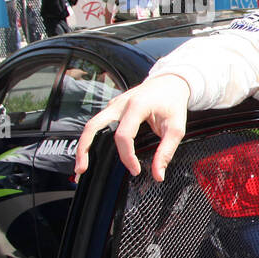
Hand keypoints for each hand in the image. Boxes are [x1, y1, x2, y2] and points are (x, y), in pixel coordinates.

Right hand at [74, 74, 191, 182]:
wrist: (170, 82)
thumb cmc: (173, 102)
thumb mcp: (176, 127)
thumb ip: (166, 151)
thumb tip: (158, 175)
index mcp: (136, 105)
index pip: (123, 135)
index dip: (127, 156)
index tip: (136, 170)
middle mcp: (119, 103)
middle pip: (94, 126)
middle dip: (85, 149)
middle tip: (82, 170)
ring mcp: (113, 105)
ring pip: (91, 125)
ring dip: (84, 145)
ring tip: (82, 166)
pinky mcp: (112, 108)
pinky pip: (98, 125)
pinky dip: (92, 139)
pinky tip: (93, 154)